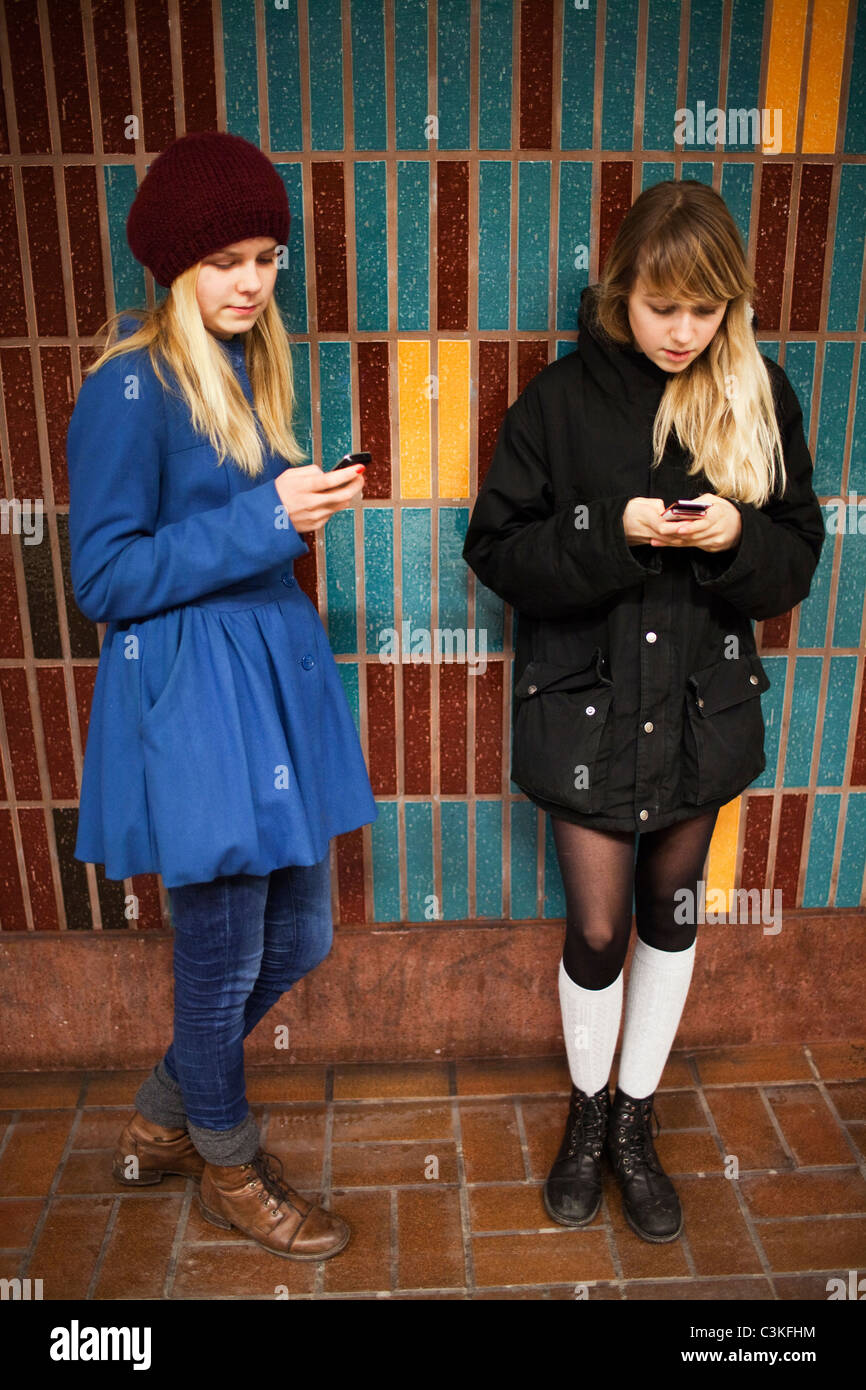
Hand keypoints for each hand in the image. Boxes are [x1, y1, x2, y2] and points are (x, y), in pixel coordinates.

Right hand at [274, 463, 364, 532]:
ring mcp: (315, 516)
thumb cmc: (278, 494)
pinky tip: (325, 500)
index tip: (359, 468)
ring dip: (346, 494)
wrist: (267, 518)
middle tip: (360, 478)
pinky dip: (333, 505)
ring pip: (341, 504)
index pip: (331, 480)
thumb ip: (311, 471)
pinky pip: (332, 512)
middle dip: (356, 485)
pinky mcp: (316, 524)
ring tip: (344, 487)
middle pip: (343, 495)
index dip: (348, 474)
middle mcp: (310, 503)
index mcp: (303, 487)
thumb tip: (327, 473)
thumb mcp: (290, 474)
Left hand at [623, 494, 741, 550]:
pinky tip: (668, 542)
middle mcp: (719, 530)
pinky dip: (680, 544)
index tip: (679, 528)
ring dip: (674, 541)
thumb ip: (697, 504)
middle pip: (694, 535)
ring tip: (657, 539)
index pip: (704, 522)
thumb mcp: (713, 500)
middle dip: (675, 535)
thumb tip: (681, 507)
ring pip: (692, 542)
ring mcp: (716, 541)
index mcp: (719, 515)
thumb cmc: (723, 509)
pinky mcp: (713, 548)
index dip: (691, 526)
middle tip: (659, 533)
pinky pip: (694, 547)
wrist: (741, 524)